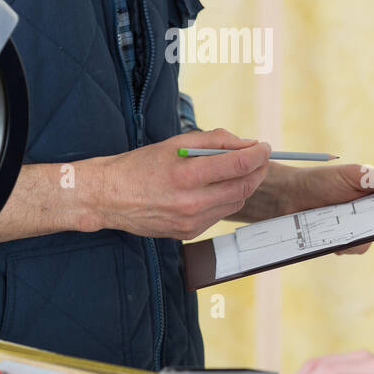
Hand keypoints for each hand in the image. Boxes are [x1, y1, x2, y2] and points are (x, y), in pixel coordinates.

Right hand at [83, 128, 271, 238]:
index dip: (258, 154)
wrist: (110, 197)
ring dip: (243, 185)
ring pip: (235, 202)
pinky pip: (219, 214)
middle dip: (258, 170)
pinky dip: (224, 198)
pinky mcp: (189, 233)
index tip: (264, 146)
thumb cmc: (140, 166)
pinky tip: (214, 187)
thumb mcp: (175, 142)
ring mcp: (191, 222)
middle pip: (243, 187)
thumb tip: (245, 143)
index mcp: (186, 175)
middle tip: (260, 157)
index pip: (238, 164)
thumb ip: (214, 141)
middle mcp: (191, 203)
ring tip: (237, 170)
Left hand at [281, 165, 373, 255]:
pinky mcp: (341, 243)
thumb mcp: (354, 175)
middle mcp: (370, 215)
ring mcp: (356, 231)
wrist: (289, 196)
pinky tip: (331, 229)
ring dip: (359, 231)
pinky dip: (344, 240)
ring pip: (371, 240)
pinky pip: (354, 248)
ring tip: (341, 216)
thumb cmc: (322, 181)